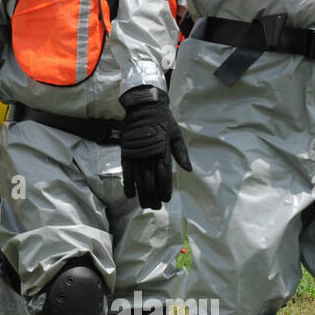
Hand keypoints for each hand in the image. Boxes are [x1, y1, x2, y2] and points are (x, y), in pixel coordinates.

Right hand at [119, 85, 190, 209]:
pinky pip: (126, 173)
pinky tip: (131, 195)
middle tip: (156, 207)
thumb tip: (188, 169)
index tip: (166, 200)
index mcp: (163, 152)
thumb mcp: (176, 134)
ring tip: (145, 205)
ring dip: (142, 194)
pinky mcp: (126, 154)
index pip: (164, 176)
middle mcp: (149, 156)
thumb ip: (181, 153)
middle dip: (153, 196)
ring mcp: (136, 156)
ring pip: (139, 180)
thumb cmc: (163, 121)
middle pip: (151, 182)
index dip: (164, 189)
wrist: (143, 107)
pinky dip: (128, 184)